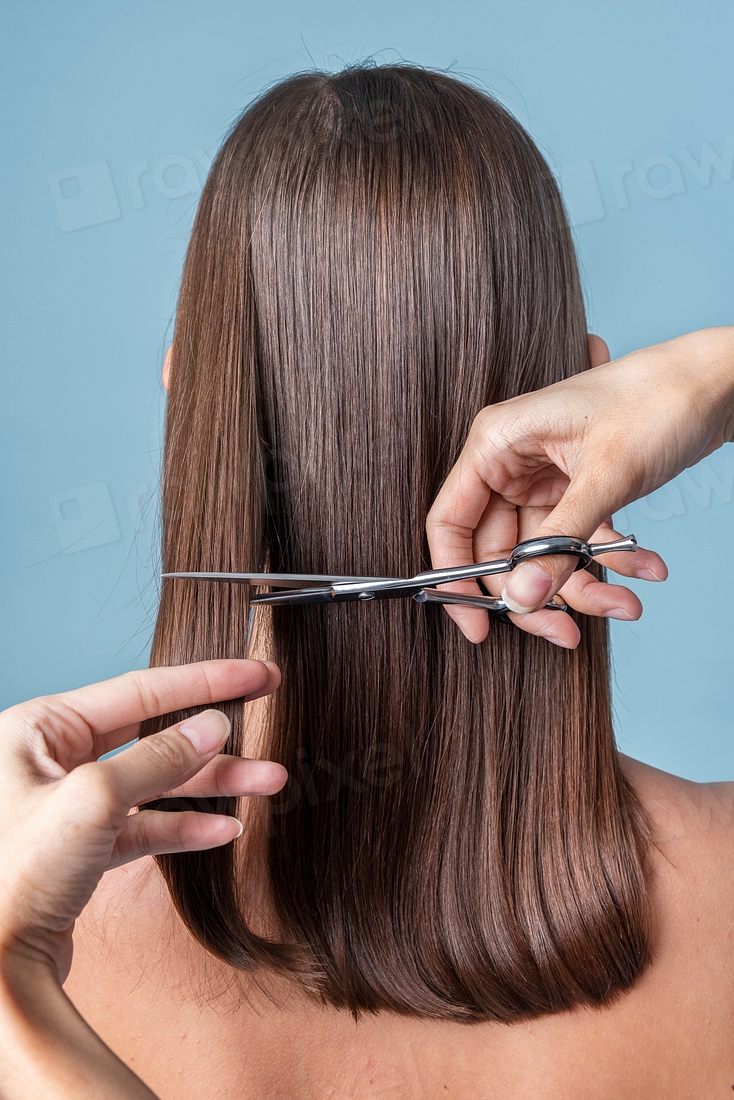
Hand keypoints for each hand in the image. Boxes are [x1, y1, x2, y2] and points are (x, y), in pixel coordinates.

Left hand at [0, 660, 285, 984]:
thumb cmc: (14, 878)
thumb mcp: (93, 801)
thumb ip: (159, 758)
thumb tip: (214, 724)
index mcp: (38, 730)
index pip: (139, 690)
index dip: (206, 680)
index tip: (257, 675)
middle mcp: (49, 761)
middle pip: (152, 735)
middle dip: (215, 736)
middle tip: (268, 712)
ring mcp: (67, 808)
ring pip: (155, 784)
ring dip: (213, 783)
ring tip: (269, 781)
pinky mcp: (80, 852)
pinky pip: (144, 827)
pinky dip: (185, 827)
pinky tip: (226, 828)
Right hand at [426, 328, 733, 645]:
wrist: (715, 382)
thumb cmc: (657, 401)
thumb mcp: (606, 478)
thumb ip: (559, 543)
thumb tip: (523, 598)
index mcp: (497, 444)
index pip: (451, 523)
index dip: (456, 579)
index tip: (477, 627)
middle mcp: (513, 464)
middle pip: (500, 552)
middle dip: (538, 594)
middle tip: (568, 632)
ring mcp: (545, 481)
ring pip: (544, 557)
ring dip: (583, 587)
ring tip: (627, 603)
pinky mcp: (576, 492)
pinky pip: (578, 544)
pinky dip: (609, 563)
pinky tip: (646, 566)